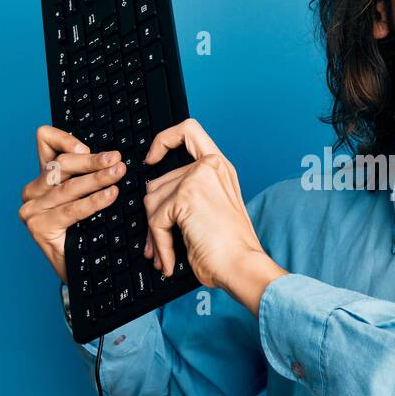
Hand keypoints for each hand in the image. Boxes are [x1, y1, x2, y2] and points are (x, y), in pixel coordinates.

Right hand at [18, 125, 126, 282]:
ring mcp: (32, 209)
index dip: (64, 139)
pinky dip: (93, 201)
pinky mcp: (39, 226)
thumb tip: (112, 158)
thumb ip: (88, 174)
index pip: (45, 142)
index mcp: (43, 176)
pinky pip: (71, 209)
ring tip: (118, 174)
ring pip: (68, 186)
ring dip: (97, 179)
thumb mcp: (86, 196)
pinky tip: (110, 196)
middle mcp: (33, 190)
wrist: (79, 272)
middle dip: (92, 161)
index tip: (86, 147)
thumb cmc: (85, 231)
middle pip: (61, 164)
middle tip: (116, 160)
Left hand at [142, 118, 285, 314]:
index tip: (152, 159)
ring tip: (165, 253)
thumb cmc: (231, 247)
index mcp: (219, 168)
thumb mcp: (211, 209)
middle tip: (158, 239)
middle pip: (158, 181)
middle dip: (154, 215)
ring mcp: (198, 179)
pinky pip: (155, 220)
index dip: (164, 140)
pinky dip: (159, 245)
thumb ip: (187, 193)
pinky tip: (168, 260)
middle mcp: (211, 167)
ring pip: (152, 201)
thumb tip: (151, 199)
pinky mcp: (186, 196)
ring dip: (154, 233)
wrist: (242, 265)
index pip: (188, 130)